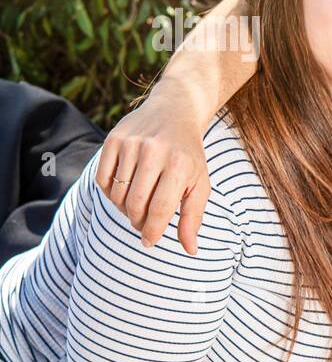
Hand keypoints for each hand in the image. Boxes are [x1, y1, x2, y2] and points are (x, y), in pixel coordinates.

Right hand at [95, 91, 209, 254]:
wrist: (174, 111)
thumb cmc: (189, 155)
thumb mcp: (200, 184)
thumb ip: (193, 218)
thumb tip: (191, 250)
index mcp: (180, 165)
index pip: (160, 209)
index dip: (153, 231)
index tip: (149, 242)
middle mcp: (154, 152)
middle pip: (135, 204)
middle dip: (138, 221)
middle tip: (144, 224)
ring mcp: (131, 144)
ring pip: (117, 194)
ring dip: (124, 208)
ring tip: (137, 206)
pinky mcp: (113, 139)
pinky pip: (102, 179)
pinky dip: (110, 192)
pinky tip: (123, 191)